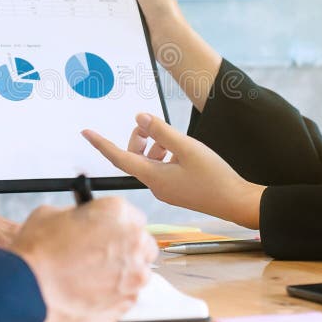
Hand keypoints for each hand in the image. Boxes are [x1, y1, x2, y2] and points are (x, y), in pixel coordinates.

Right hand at [11, 198, 157, 321]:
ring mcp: (133, 274)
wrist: (28, 289)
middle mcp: (132, 241)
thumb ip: (77, 214)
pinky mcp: (126, 301)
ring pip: (139, 270)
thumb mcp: (51, 214)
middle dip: (126, 246)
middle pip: (142, 242)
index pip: (131, 214)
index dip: (117, 223)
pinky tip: (93, 291)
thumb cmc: (37, 252)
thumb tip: (80, 219)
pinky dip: (115, 293)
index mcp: (117, 213)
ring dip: (122, 271)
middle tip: (103, 252)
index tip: (107, 230)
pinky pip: (128, 295)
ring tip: (94, 275)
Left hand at [82, 113, 264, 228]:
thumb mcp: (187, 147)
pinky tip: (181, 149)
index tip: (86, 132)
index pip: (119, 157)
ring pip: (149, 162)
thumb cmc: (214, 176)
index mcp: (153, 176)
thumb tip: (139, 118)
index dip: (101, 143)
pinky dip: (165, 155)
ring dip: (154, 145)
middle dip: (138, 139)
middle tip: (149, 124)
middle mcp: (156, 185)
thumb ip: (161, 132)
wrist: (236, 202)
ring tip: (170, 136)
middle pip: (134, 158)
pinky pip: (161, 169)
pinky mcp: (176, 190)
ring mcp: (166, 189)